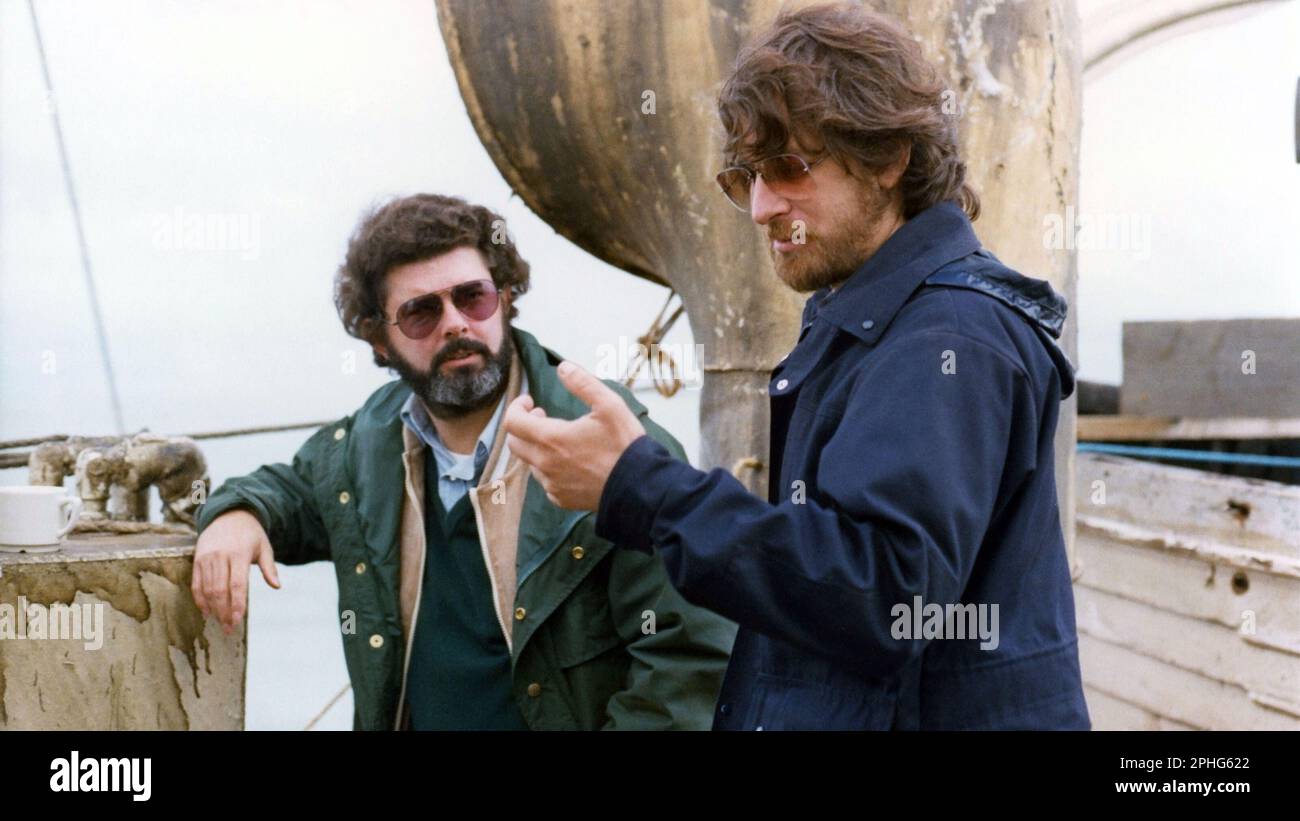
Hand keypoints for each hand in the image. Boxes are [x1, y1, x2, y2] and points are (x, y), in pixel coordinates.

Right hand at [191, 508, 280, 633]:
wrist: (228, 515)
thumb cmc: (251, 534)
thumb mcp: (264, 547)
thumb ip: (269, 568)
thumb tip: (277, 586)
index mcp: (239, 554)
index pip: (237, 585)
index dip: (237, 604)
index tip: (238, 620)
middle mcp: (221, 556)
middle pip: (220, 590)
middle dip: (224, 612)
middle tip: (229, 629)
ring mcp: (206, 558)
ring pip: (207, 589)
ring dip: (213, 608)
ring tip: (220, 622)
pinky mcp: (197, 559)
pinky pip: (196, 583)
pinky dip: (200, 599)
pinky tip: (206, 610)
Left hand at [504, 360, 644, 509]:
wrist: (640, 487)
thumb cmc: (624, 444)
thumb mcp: (609, 405)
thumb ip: (583, 383)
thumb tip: (562, 367)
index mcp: (551, 439)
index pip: (512, 422)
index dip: (516, 407)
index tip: (530, 401)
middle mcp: (545, 464)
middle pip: (515, 443)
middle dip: (524, 426)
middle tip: (543, 416)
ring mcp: (552, 484)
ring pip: (530, 463)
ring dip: (536, 447)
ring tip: (559, 439)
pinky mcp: (561, 499)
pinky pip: (545, 482)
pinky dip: (549, 468)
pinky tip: (568, 462)